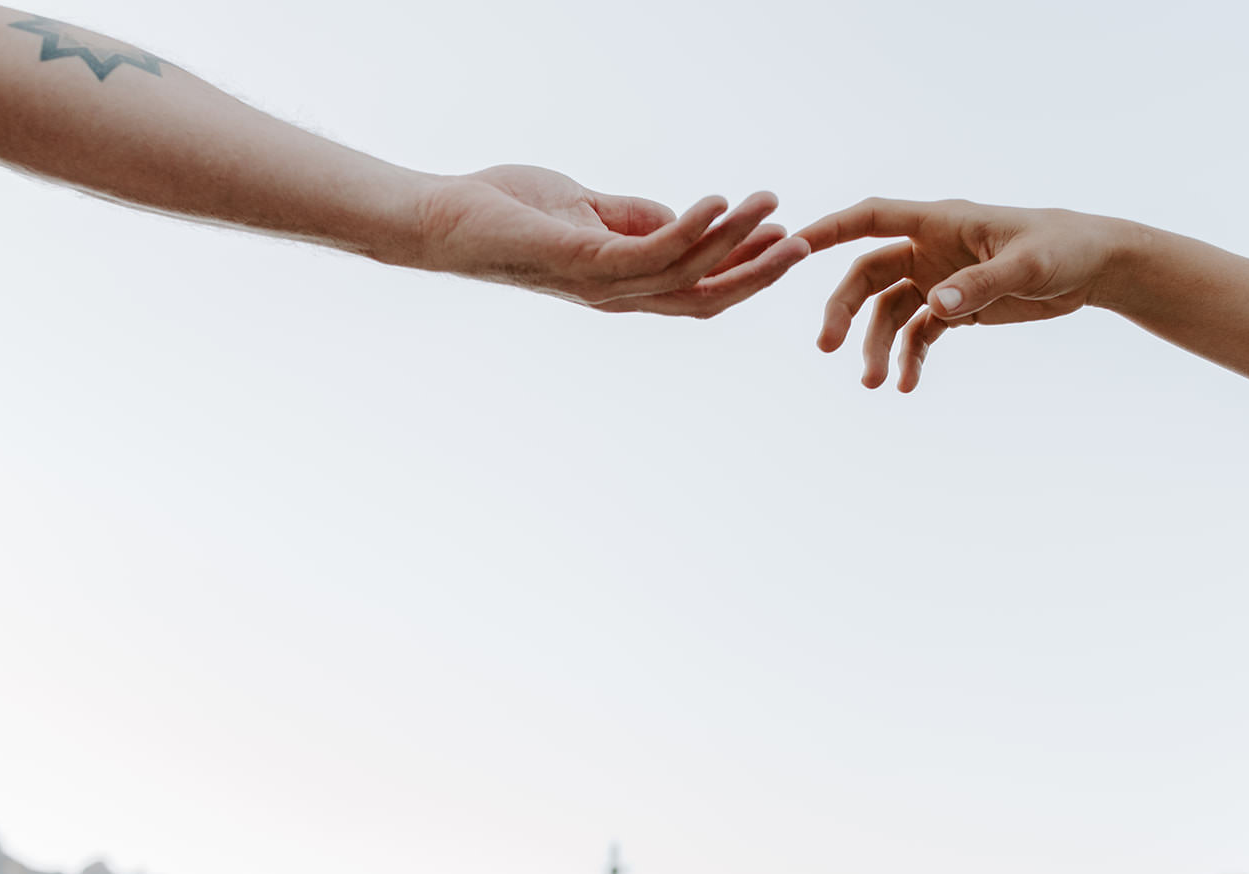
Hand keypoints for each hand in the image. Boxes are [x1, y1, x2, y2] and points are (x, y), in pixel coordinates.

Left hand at [414, 165, 809, 316]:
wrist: (443, 218)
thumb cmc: (507, 211)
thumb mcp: (588, 208)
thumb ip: (636, 216)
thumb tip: (688, 217)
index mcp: (624, 286)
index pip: (700, 289)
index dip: (746, 272)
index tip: (787, 242)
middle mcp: (619, 296)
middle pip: (707, 297)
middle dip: (758, 273)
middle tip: (805, 244)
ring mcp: (602, 285)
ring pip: (688, 274)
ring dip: (735, 240)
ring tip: (770, 206)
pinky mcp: (583, 262)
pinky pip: (651, 251)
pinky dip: (690, 229)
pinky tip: (717, 201)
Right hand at [798, 198, 1123, 389]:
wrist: (1095, 266)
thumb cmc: (1064, 246)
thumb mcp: (1027, 264)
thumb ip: (980, 284)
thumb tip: (936, 304)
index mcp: (939, 223)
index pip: (870, 218)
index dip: (829, 229)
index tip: (793, 245)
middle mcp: (929, 248)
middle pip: (867, 275)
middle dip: (844, 309)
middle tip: (829, 347)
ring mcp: (939, 278)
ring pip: (888, 312)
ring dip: (877, 346)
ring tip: (875, 384)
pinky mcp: (956, 306)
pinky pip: (919, 335)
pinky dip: (909, 359)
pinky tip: (906, 385)